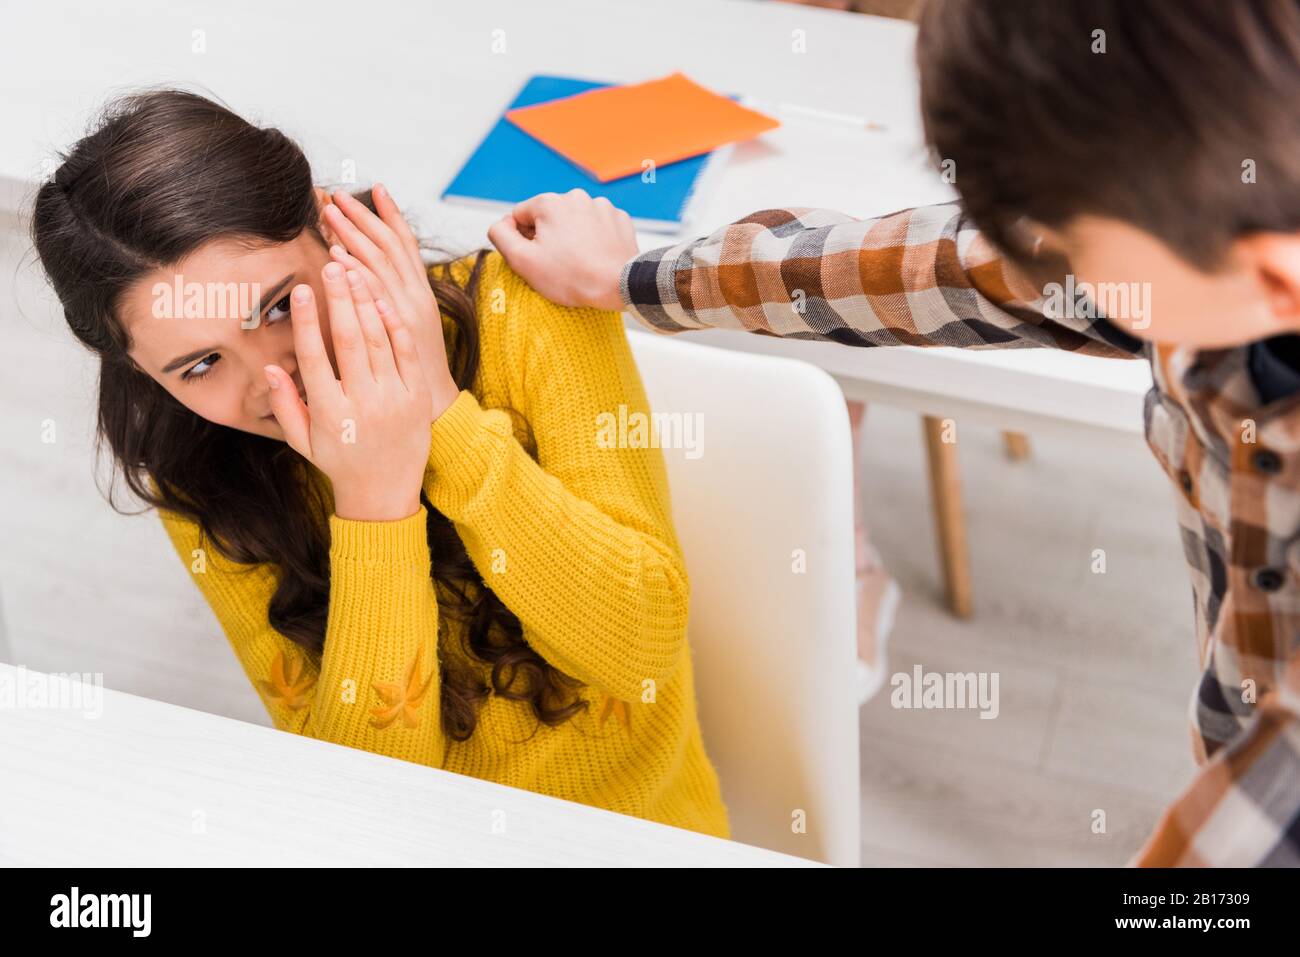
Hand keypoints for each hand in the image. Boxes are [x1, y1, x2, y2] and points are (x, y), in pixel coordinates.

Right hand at [265, 262, 431, 521]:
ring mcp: (394, 399)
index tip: (303, 290)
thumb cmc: (339, 462)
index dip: (308, 321)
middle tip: (331, 264)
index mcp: (330, 414)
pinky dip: (394, 325)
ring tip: (355, 272)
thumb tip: (269, 365)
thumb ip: (285, 404)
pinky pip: (406, 353)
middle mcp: (363, 404)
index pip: (315, 359)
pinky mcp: (417, 397)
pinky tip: (382, 299)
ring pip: (379, 341)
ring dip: (367, 303)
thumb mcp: (302, 441)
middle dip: (340, 299)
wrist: (386, 492)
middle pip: (350, 341)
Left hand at [321, 185, 460, 421]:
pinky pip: (374, 298)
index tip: (374, 187)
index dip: (392, 214)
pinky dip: (357, 274)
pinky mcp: (394, 334)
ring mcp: (406, 315)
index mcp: (422, 294)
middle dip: (362, 217)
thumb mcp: (412, 330)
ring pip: (380, 265)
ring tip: (329, 214)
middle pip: (389, 246)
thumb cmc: (416, 374)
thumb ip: (395, 300)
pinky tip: (337, 256)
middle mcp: (417, 298)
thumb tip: (371, 272)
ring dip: (353, 236)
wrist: (430, 411)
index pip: (407, 243)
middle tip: (335, 195)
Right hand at [487, 188, 637, 310]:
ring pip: (573, 221)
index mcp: (549, 203)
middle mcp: (575, 196)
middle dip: (548, 238)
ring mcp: (600, 206)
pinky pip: (596, 226)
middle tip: (558, 264)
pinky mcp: (618, 218)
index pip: (520, 216)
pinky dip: (593, 239)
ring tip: (579, 261)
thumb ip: (500, 236)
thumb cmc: (572, 277)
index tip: (536, 259)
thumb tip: (499, 224)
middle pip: (548, 217)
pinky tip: (595, 256)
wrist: (618, 285)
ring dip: (571, 237)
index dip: (523, 240)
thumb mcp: (523, 261)